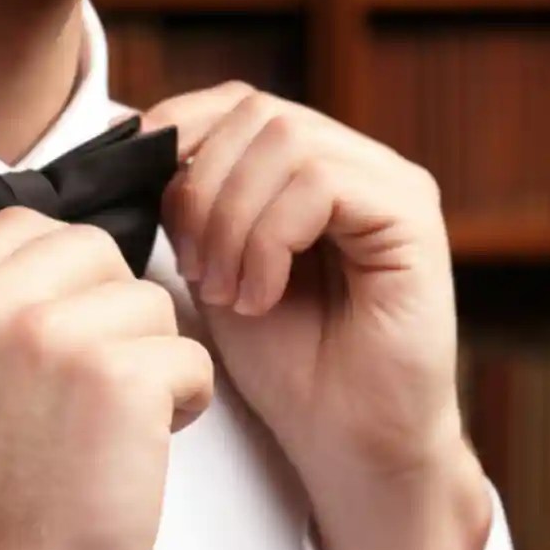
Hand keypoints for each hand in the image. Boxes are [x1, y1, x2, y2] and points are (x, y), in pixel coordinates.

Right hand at [0, 207, 213, 549]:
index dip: (71, 280)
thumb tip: (80, 268)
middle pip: (98, 252)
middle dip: (115, 314)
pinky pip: (192, 357)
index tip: (73, 338)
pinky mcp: (113, 378)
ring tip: (119, 426)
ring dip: (153, 362)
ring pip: (151, 303)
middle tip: (101, 384)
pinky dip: (186, 405)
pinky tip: (145, 449)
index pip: (27, 225)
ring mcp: (46, 337)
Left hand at [143, 82, 489, 549]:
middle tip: (197, 271)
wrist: (349, 446)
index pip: (238, 103)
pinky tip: (263, 297)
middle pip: (256, 113)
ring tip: (229, 292)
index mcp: (313, 170)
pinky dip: (271, 239)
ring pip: (286, 141)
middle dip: (201, 189)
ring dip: (233, 221)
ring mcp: (391, 185)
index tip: (142, 197)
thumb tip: (136, 139)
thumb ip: (195, 205)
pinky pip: (322, 183)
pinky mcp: (412, 217)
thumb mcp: (217, 269)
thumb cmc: (289, 369)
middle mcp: (359, 164)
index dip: (178, 132)